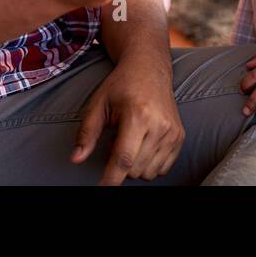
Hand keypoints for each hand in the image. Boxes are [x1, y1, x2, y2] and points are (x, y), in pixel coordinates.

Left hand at [72, 55, 184, 184]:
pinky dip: (148, 165)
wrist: (150, 68)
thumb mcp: (98, 104)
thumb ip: (87, 133)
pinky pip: (162, 169)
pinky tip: (142, 145)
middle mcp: (159, 126)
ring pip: (149, 173)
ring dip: (134, 166)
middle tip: (114, 140)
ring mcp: (173, 133)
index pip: (124, 159)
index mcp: (138, 115)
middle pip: (135, 169)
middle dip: (119, 166)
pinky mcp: (180, 137)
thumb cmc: (121, 85)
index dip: (111, 178)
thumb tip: (76, 158)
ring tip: (129, 141)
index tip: (102, 188)